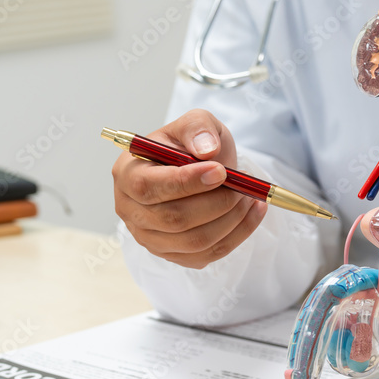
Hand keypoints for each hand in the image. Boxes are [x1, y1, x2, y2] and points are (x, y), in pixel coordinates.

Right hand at [112, 109, 267, 268]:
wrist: (198, 169)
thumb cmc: (190, 146)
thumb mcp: (195, 123)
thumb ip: (198, 128)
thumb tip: (207, 150)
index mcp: (127, 174)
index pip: (148, 187)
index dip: (186, 182)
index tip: (221, 172)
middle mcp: (130, 210)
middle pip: (172, 219)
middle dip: (216, 203)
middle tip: (242, 186)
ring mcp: (149, 237)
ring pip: (194, 241)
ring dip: (231, 220)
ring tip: (249, 196)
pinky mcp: (172, 254)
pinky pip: (207, 254)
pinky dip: (237, 235)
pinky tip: (252, 211)